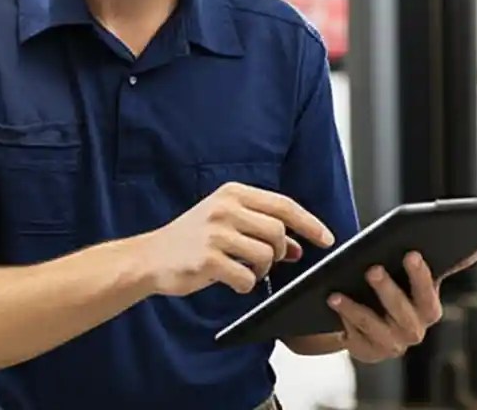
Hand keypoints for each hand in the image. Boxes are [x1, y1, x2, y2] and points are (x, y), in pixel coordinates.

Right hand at [140, 182, 334, 296]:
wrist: (149, 258)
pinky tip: (233, 281)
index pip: (283, 205)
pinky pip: (247, 277)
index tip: (327, 239)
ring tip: (247, 269)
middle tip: (269, 260)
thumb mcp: (227, 223)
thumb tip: (300, 247)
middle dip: (280, 251)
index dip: (310, 223)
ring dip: (263, 269)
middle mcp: (225, 208)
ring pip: (266, 255)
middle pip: (278, 231)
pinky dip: (246, 284)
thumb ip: (262, 229)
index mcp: (232, 193)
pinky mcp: (208, 260)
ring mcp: (215, 233)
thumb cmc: (192, 240)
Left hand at [328, 251, 476, 363]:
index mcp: (430, 310)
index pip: (428, 293)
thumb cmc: (399, 292)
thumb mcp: (419, 279)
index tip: (411, 254)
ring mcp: (390, 345)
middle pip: (401, 311)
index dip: (420, 276)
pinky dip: (343, 318)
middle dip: (387, 289)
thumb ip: (444, 265)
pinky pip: (354, 336)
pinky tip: (332, 301)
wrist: (371, 323)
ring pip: (373, 326)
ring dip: (356, 308)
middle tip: (372, 268)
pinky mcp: (367, 353)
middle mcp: (414, 332)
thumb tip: (476, 251)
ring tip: (338, 290)